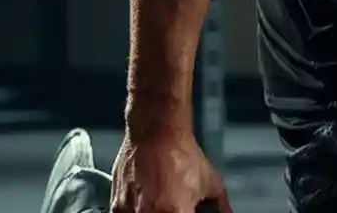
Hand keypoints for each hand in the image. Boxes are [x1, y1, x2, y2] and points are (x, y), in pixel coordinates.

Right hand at [110, 128, 232, 212]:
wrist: (156, 131)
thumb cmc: (182, 154)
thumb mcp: (211, 182)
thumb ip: (219, 206)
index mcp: (176, 212)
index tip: (189, 211)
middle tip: (177, 206)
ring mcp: (130, 211)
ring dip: (152, 212)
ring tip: (162, 203)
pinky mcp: (116, 206)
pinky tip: (146, 205)